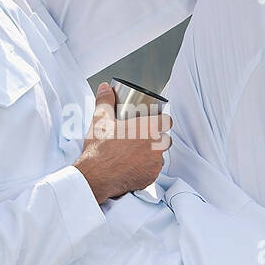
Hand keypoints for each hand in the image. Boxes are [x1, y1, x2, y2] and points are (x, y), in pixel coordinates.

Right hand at [73, 82, 172, 203]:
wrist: (96, 176)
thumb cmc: (100, 149)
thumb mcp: (101, 119)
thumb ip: (105, 100)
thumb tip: (105, 88)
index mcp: (148, 128)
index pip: (167, 121)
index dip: (162, 120)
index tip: (154, 121)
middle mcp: (156, 145)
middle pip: (166, 139)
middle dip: (157, 138)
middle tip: (143, 138)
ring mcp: (155, 162)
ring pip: (160, 156)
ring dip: (153, 154)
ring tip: (138, 152)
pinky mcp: (151, 177)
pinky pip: (153, 170)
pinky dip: (146, 168)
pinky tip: (135, 166)